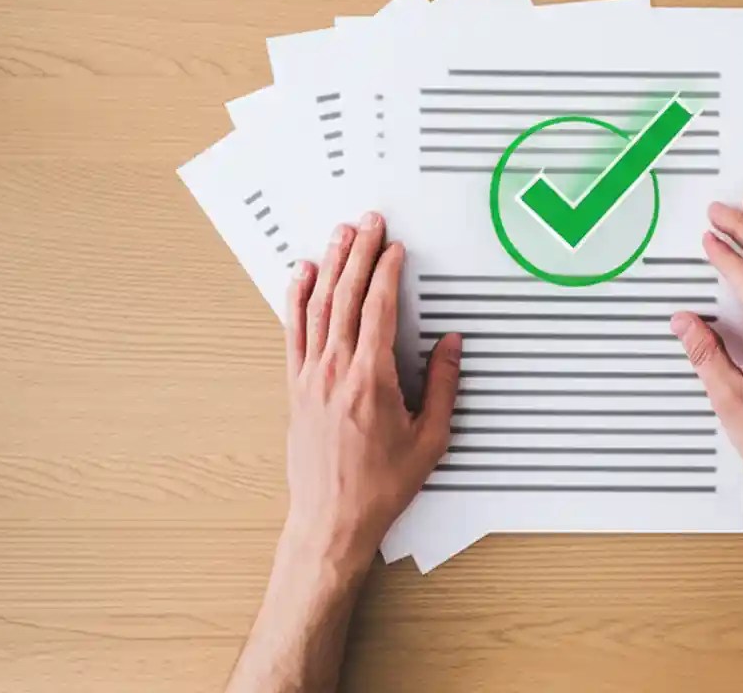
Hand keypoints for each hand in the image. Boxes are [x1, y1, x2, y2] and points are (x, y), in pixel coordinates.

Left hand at [282, 212, 460, 567]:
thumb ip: (442, 386)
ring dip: (329, 266)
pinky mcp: (295, 387)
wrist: (332, 519)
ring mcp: (310, 377)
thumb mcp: (430, 439)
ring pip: (317, 307)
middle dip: (359, 254)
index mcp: (371, 381)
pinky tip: (300, 275)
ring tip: (339, 235)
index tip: (395, 247)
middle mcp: (335, 371)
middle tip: (369, 222)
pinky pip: (293, 332)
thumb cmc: (381, 486)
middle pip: (345, 297)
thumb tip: (449, 344)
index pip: (379, 309)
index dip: (387, 272)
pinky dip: (296, 299)